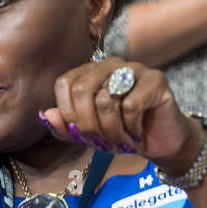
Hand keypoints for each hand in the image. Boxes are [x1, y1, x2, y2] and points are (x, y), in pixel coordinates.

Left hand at [39, 57, 204, 174]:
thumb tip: (46, 115)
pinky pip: (132, 106)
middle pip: (82, 90)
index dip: (68, 114)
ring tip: (121, 140)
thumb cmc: (122, 133)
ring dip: (111, 130)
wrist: (160, 142)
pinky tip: (136, 133)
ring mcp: (135, 68)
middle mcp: (111, 65)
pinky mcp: (156, 79)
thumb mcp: (88, 135)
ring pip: (106, 99)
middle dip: (89, 125)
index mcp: (90, 71)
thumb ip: (65, 126)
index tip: (82, 134)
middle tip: (102, 142)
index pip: (65, 84)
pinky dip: (131, 128)